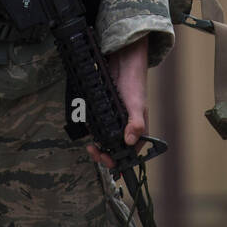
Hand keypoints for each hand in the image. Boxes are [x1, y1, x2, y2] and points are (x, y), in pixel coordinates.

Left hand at [85, 37, 148, 169]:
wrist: (124, 65)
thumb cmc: (135, 86)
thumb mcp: (137, 106)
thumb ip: (135, 124)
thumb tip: (129, 142)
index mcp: (138, 132)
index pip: (129, 154)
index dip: (118, 161)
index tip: (106, 159)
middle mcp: (127, 129)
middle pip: (115, 150)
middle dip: (103, 154)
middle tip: (94, 150)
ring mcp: (116, 122)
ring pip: (105, 140)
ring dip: (97, 143)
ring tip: (91, 144)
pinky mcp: (106, 114)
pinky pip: (98, 126)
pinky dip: (92, 128)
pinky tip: (88, 126)